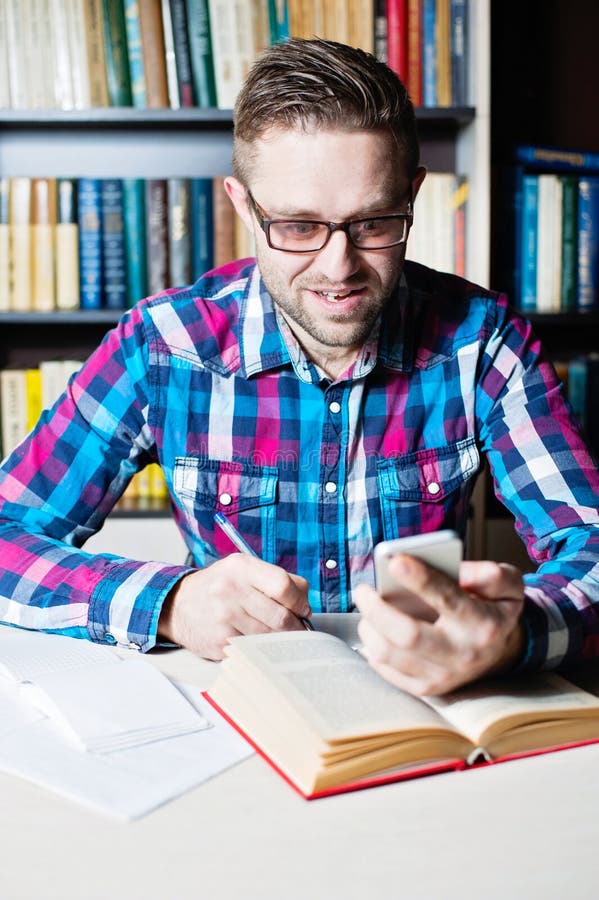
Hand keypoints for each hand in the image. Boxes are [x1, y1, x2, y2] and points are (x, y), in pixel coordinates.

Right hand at [158, 553, 310, 659]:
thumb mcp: (244, 569)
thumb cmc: (220, 586)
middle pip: (280, 616)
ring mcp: (224, 618)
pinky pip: (254, 649)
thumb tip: (305, 603)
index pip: (283, 586)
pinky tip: (260, 643)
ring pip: (270, 636)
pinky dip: (263, 648)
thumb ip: (276, 579)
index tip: (303, 610)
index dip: (299, 601)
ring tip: (281, 636)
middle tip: (299, 629)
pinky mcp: (220, 641)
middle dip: (296, 627)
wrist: (178, 606)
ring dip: (281, 640)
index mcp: (241, 568)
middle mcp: (230, 591)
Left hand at [354, 556, 524, 695]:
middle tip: (363, 589)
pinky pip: (387, 671)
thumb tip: (460, 572)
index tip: (395, 561)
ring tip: (367, 607)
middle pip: (408, 635)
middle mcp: (462, 653)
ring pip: (391, 654)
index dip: (419, 579)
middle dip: (378, 609)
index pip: (447, 599)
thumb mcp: (508, 585)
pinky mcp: (427, 688)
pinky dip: (373, 647)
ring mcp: (444, 675)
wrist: (499, 653)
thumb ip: (492, 575)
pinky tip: (373, 629)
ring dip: (370, 627)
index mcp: (483, 623)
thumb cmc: (493, 610)